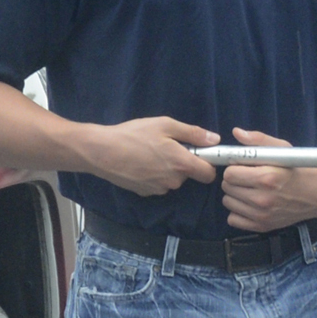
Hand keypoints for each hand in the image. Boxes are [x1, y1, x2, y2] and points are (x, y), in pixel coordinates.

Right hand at [79, 116, 217, 197]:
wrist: (100, 151)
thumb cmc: (133, 135)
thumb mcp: (165, 125)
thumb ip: (193, 133)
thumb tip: (215, 139)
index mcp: (182, 164)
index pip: (209, 174)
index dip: (208, 164)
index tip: (200, 154)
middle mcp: (173, 181)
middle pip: (189, 175)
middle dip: (183, 163)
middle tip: (166, 147)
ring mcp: (158, 189)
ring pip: (173, 180)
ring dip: (168, 169)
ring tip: (150, 153)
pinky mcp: (145, 192)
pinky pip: (158, 184)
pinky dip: (154, 175)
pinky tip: (140, 162)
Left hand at [219, 129, 316, 231]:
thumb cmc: (302, 169)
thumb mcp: (284, 149)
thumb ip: (258, 140)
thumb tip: (236, 133)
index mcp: (267, 177)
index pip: (229, 173)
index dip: (235, 167)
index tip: (245, 167)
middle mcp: (263, 199)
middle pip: (227, 188)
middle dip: (235, 180)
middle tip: (249, 177)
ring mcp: (262, 215)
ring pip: (228, 203)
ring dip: (236, 195)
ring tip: (252, 190)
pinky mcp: (263, 226)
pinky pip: (233, 219)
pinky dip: (239, 212)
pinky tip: (251, 204)